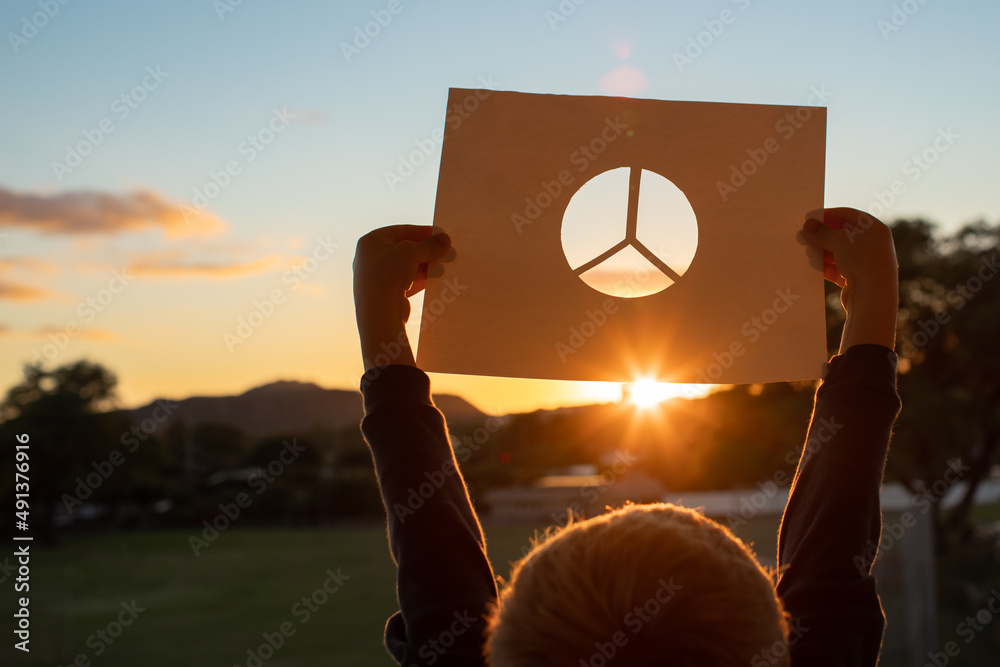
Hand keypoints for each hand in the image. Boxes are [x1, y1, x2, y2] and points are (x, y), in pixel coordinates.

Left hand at [353, 225, 451, 369]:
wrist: (378, 312)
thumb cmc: (388, 274)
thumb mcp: (411, 252)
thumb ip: (429, 244)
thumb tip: (444, 239)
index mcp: (371, 241)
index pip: (401, 230)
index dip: (422, 231)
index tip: (440, 234)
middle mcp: (370, 258)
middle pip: (404, 249)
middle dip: (425, 251)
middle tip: (445, 251)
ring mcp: (376, 276)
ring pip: (406, 266)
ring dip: (425, 266)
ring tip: (443, 266)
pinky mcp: (384, 294)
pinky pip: (404, 281)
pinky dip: (419, 279)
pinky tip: (434, 279)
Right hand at [801, 208, 898, 353]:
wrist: (873, 298)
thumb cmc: (863, 262)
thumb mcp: (841, 241)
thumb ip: (823, 232)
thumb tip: (808, 225)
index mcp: (875, 229)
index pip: (849, 215)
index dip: (828, 214)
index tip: (809, 217)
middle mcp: (872, 244)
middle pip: (842, 234)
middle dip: (822, 234)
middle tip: (803, 234)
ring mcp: (864, 262)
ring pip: (837, 251)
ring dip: (821, 250)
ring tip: (806, 251)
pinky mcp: (855, 278)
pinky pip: (836, 267)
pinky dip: (824, 266)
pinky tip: (812, 265)